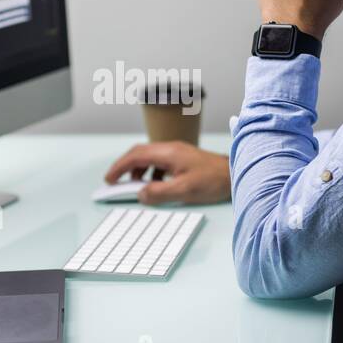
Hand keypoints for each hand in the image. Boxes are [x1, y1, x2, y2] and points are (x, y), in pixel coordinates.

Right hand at [103, 141, 230, 205]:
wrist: (234, 173)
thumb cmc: (212, 181)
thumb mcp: (184, 191)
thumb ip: (159, 193)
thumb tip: (140, 194)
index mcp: (167, 153)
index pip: (135, 156)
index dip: (119, 167)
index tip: (109, 179)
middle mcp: (170, 148)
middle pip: (139, 153)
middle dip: (124, 166)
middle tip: (114, 181)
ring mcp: (177, 152)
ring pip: (149, 157)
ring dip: (138, 170)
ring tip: (136, 186)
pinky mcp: (183, 158)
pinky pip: (159, 162)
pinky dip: (151, 172)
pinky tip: (156, 184)